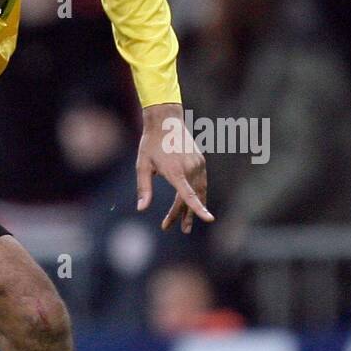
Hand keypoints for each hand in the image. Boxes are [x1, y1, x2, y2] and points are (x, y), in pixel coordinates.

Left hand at [135, 103, 213, 233]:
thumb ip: (144, 188)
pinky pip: (201, 183)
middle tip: (174, 229)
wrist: (165, 121)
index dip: (198, 209)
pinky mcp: (201, 161)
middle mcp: (189, 168)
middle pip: (189, 198)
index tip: (209, 219)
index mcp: (175, 171)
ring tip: (185, 224)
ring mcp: (198, 164)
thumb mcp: (142, 166)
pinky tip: (191, 204)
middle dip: (182, 216)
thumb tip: (141, 209)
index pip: (188, 194)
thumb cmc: (150, 144)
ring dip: (192, 208)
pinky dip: (197, 195)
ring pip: (198, 192)